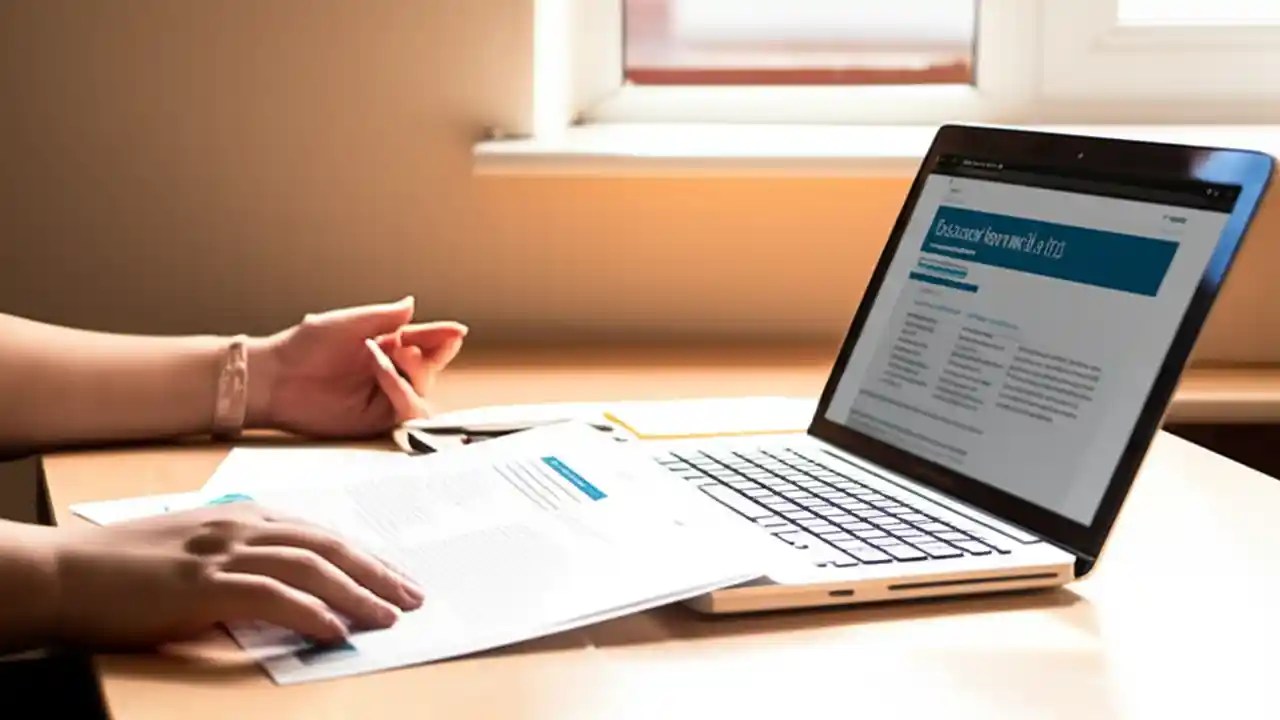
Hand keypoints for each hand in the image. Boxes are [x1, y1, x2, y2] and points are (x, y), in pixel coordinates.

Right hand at [51, 502, 423, 647]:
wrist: (65, 571)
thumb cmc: (127, 567)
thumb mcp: (198, 550)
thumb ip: (245, 557)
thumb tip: (292, 585)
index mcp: (244, 517)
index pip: (322, 534)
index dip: (366, 556)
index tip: (398, 575)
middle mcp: (242, 528)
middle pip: (329, 545)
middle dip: (378, 571)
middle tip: (414, 596)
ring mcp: (223, 553)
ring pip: (311, 567)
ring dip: (358, 592)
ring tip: (391, 615)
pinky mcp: (202, 585)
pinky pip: (271, 596)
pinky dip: (311, 611)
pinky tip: (337, 629)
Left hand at [248, 296, 466, 437]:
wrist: (276, 377)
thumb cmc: (303, 346)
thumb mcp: (347, 322)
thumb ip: (383, 316)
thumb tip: (412, 304)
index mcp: (383, 346)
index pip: (422, 342)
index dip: (441, 337)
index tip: (457, 330)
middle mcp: (388, 372)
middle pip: (429, 366)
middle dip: (429, 354)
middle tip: (407, 344)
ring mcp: (382, 397)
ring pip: (423, 390)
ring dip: (416, 373)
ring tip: (395, 355)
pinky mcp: (375, 420)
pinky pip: (405, 411)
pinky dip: (403, 392)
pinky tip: (385, 376)